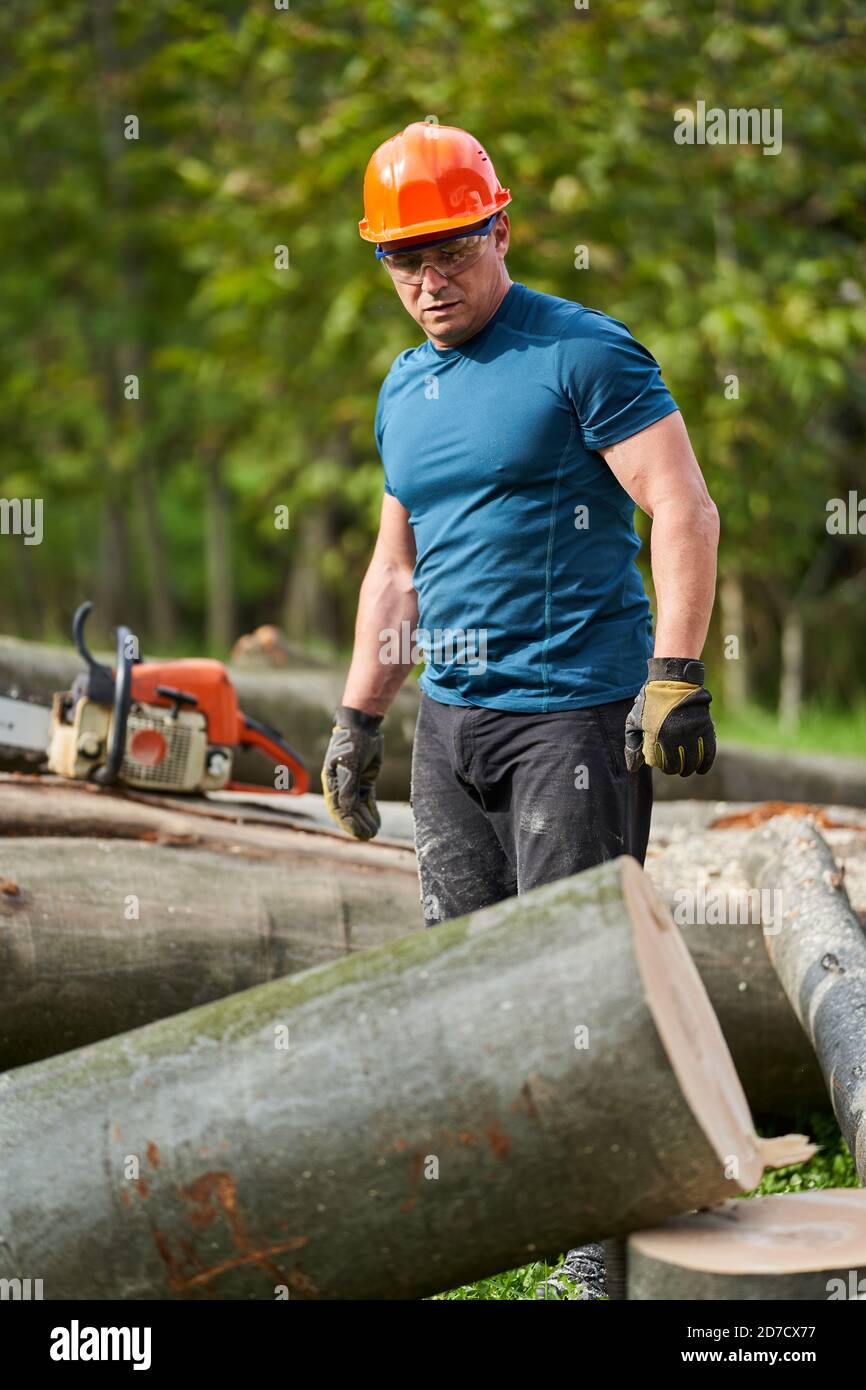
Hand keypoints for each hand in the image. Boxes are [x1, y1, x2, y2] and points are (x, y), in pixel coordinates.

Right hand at [321, 704, 384, 839]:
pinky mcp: (364, 780)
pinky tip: (377, 822)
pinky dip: (371, 811)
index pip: (338, 808)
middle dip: (357, 824)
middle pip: (348, 810)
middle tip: (369, 836)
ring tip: (374, 832)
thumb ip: (349, 788)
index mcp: (331, 781)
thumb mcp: (350, 765)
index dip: (347, 823)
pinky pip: (367, 799)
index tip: (359, 833)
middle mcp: (340, 784)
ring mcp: (353, 783)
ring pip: (358, 807)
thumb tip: (347, 811)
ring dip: (365, 820)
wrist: (363, 725)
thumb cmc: (352, 743)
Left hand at [625, 658, 715, 775]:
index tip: (662, 764)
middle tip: (675, 768)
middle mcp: (677, 735)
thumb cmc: (651, 701)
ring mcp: (693, 732)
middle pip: (679, 765)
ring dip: (690, 768)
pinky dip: (705, 764)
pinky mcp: (706, 728)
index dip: (663, 767)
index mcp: (658, 735)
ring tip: (686, 769)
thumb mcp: (635, 720)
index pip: (663, 763)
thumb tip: (633, 768)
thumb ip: (633, 744)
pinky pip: (709, 752)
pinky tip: (701, 769)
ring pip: (694, 761)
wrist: (673, 681)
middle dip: (676, 770)